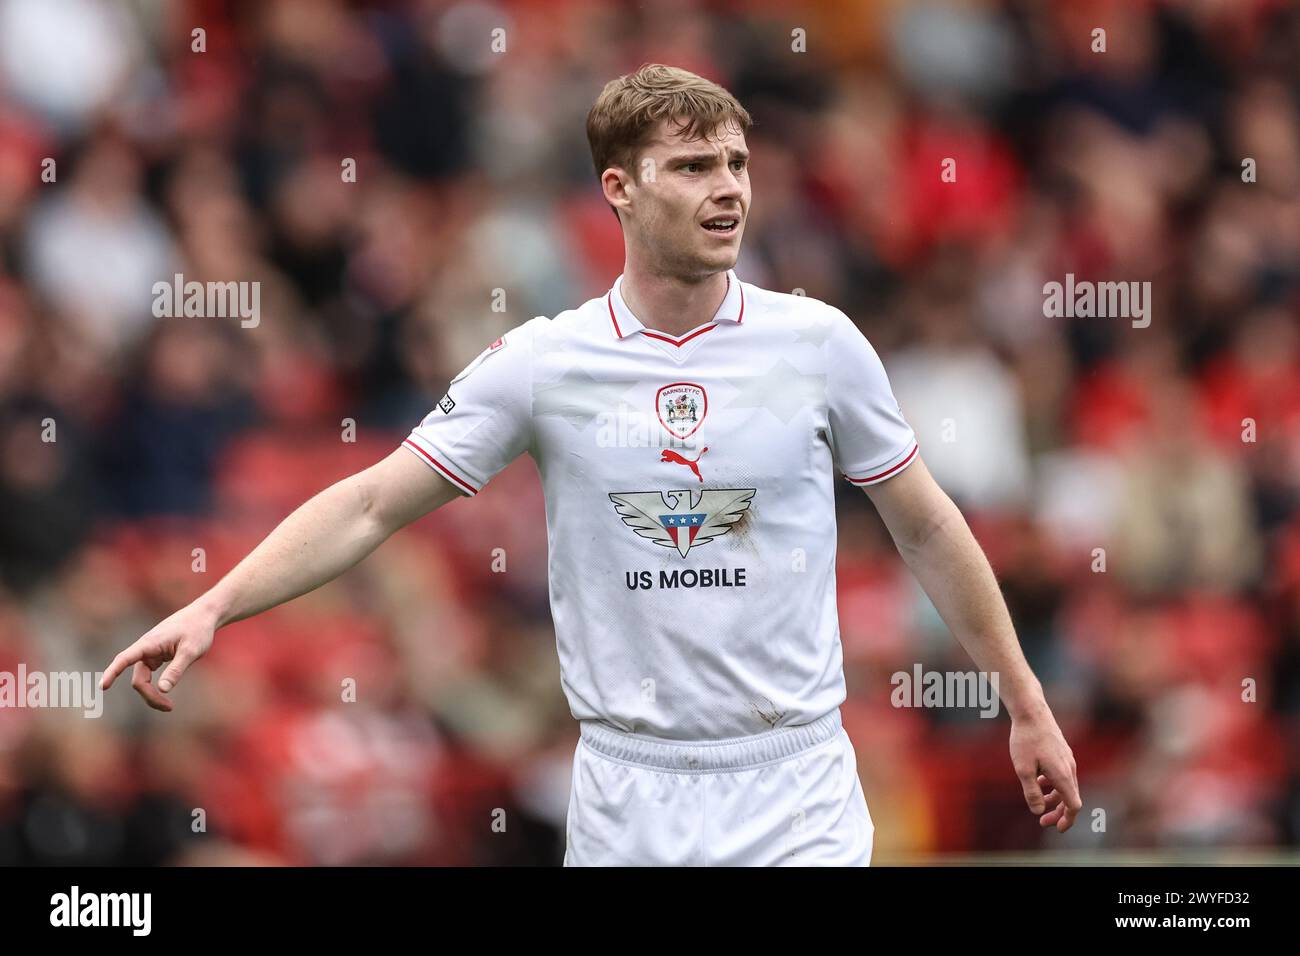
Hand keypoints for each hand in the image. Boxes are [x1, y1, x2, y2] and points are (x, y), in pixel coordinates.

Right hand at [99, 602, 217, 711]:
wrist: (203, 615)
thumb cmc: (197, 630)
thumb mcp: (191, 651)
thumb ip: (176, 669)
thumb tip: (162, 689)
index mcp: (149, 643)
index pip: (124, 659)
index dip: (112, 673)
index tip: (102, 686)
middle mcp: (145, 649)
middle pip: (138, 679)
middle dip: (149, 696)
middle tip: (169, 708)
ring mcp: (149, 653)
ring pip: (143, 679)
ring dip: (152, 694)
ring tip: (169, 707)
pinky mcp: (156, 657)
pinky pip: (149, 675)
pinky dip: (155, 687)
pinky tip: (163, 695)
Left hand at [1009, 708, 1081, 831]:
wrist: (1031, 712)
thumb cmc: (1025, 739)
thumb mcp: (1023, 769)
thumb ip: (1031, 792)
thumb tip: (1038, 811)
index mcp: (1063, 775)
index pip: (1074, 805)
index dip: (1068, 820)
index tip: (1057, 828)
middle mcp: (1070, 768)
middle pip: (1070, 798)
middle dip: (1058, 812)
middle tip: (1043, 821)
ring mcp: (1067, 759)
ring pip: (1066, 786)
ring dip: (1054, 798)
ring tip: (1037, 800)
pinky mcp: (1062, 752)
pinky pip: (1062, 774)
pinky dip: (1053, 783)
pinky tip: (1039, 781)